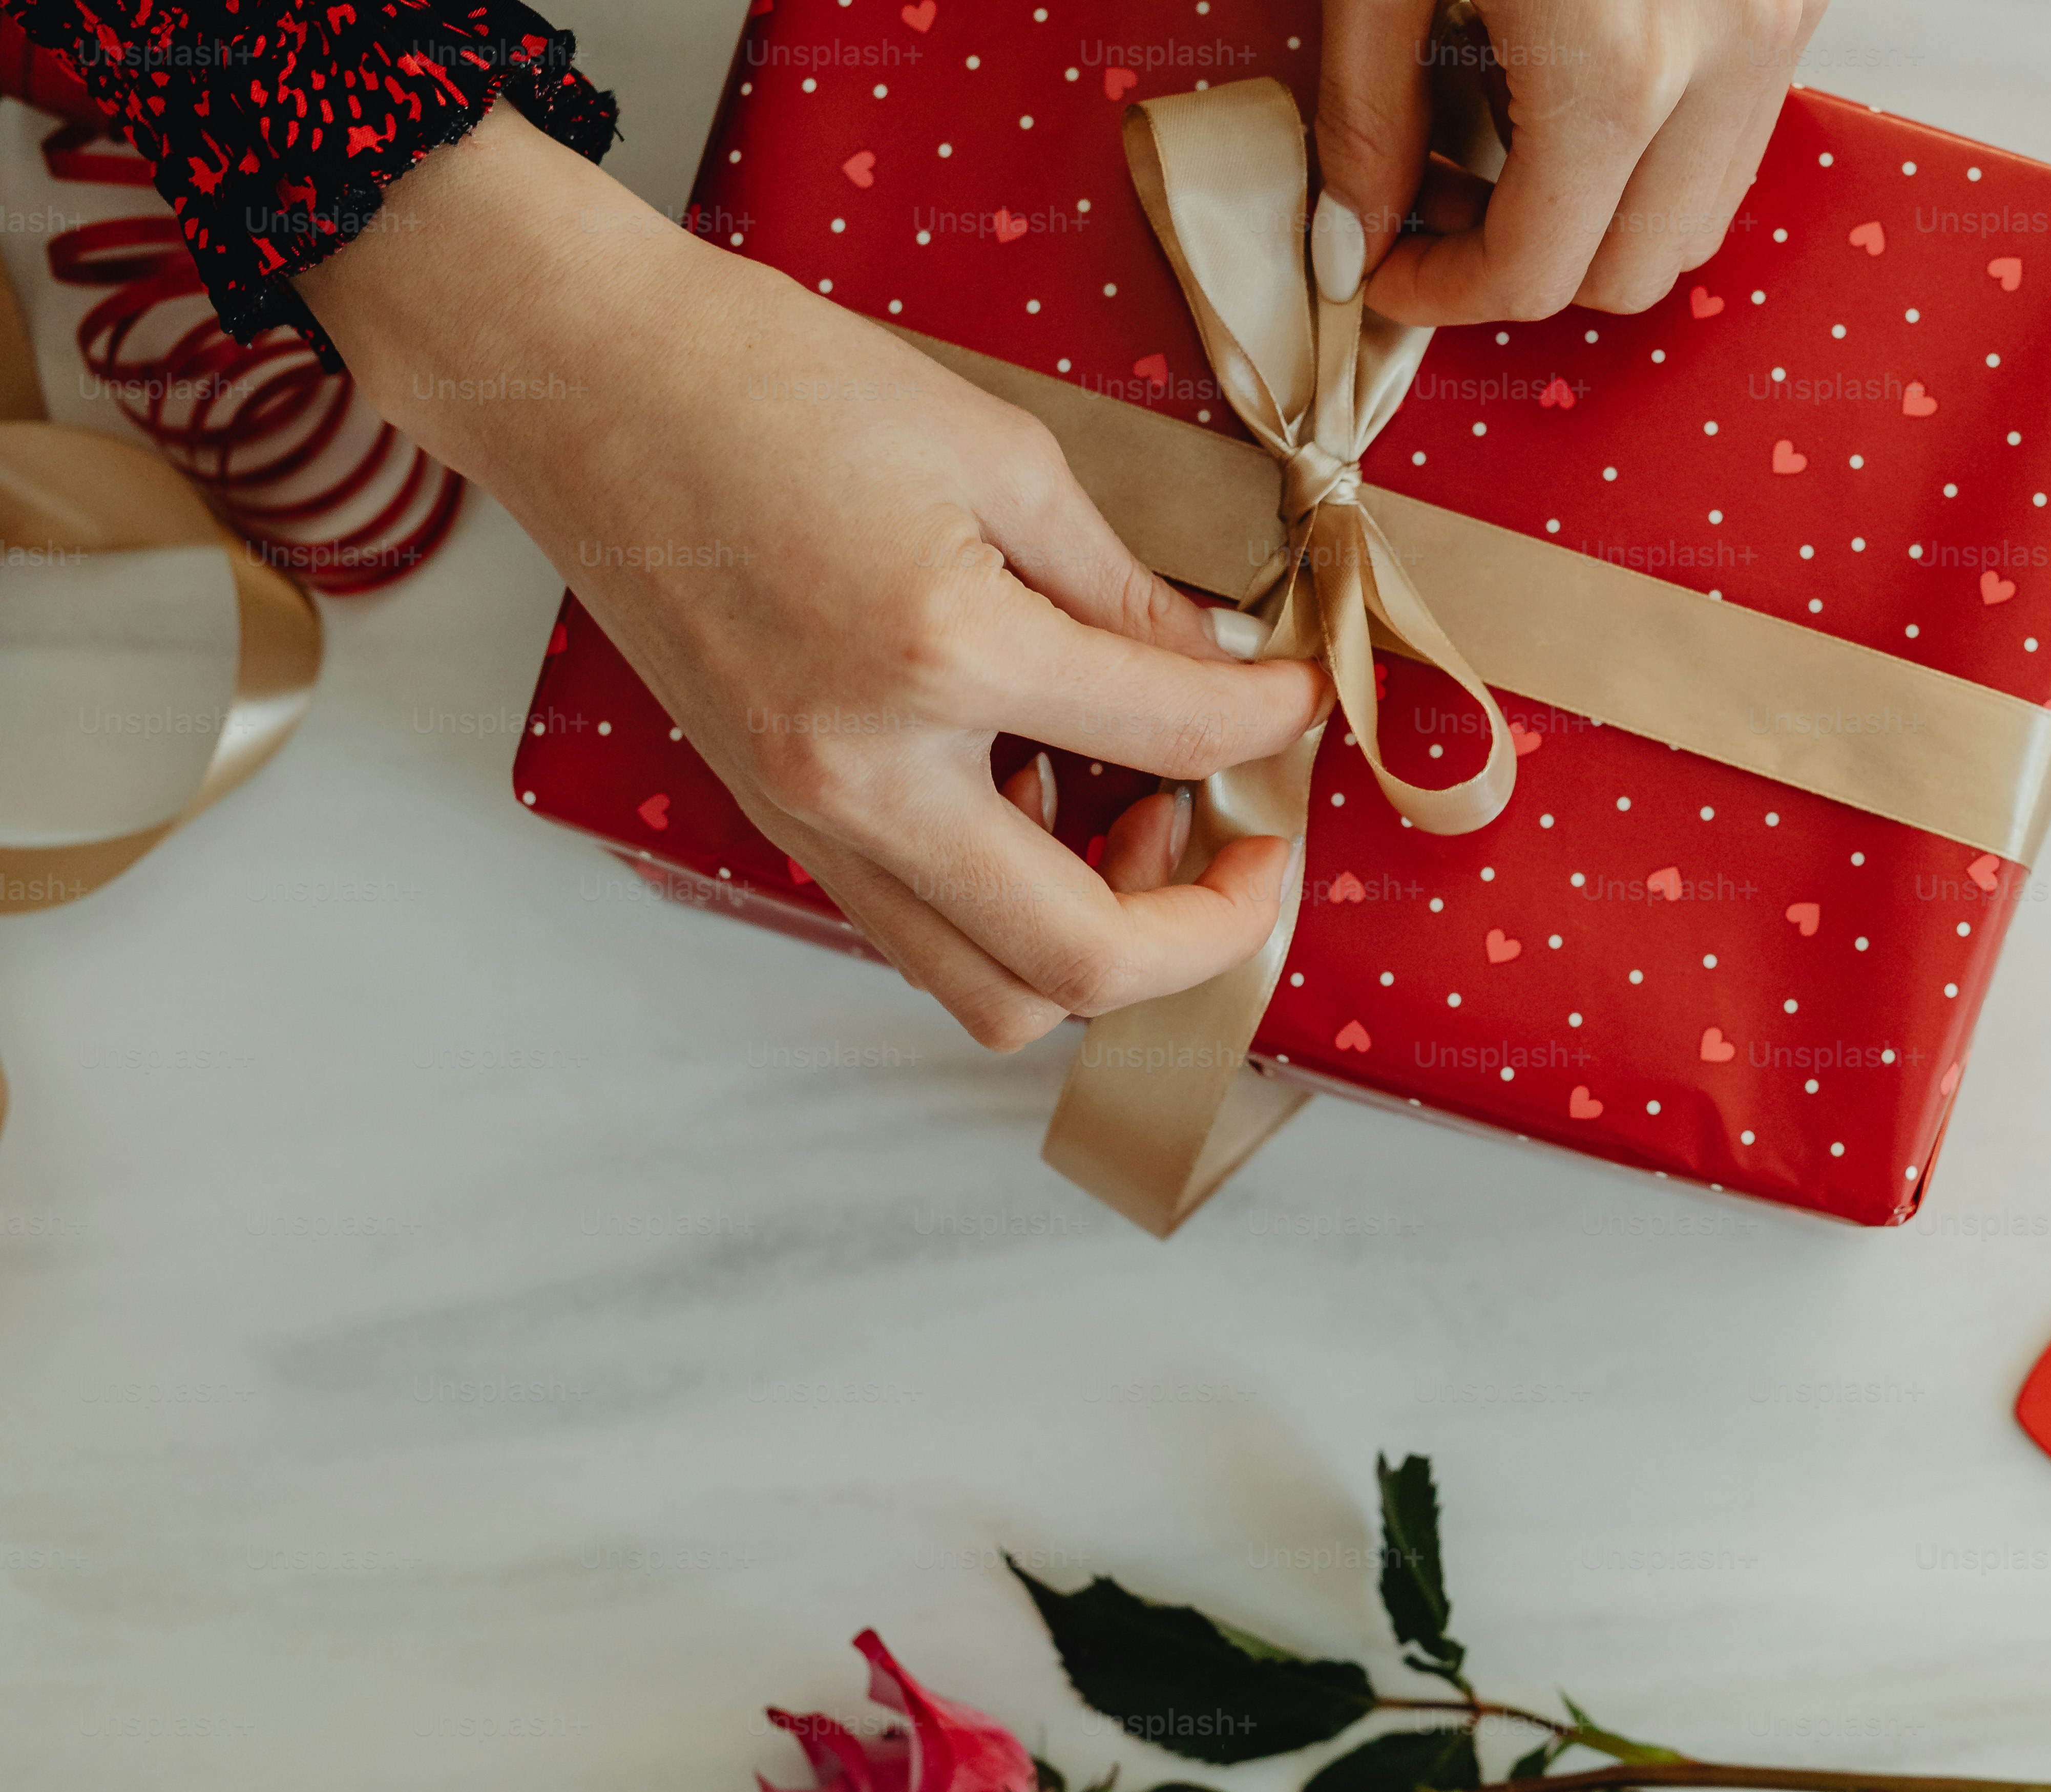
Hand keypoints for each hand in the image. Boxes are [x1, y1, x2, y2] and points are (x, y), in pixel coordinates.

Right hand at [301, 107, 1328, 1050]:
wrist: (582, 376)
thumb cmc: (772, 380)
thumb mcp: (999, 454)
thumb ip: (1125, 589)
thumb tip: (1221, 671)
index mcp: (941, 655)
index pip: (1170, 741)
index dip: (1267, 724)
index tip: (1300, 698)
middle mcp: (867, 775)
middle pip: (1080, 963)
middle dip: (1205, 931)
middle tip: (1251, 849)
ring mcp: (809, 816)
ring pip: (990, 988)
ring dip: (1097, 943)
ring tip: (1139, 821)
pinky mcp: (776, 819)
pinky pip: (919, 930)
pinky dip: (1006, 906)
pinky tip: (1033, 793)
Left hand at [1316, 0, 1824, 325]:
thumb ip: (1368, 109)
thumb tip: (1353, 238)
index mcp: (1614, 62)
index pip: (1535, 270)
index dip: (1441, 292)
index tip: (1385, 267)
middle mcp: (1723, 57)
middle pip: (1632, 274)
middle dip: (1525, 270)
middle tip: (1439, 203)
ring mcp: (1781, 23)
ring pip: (1700, 217)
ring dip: (1603, 218)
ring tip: (1514, 141)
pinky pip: (1737, 130)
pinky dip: (1659, 147)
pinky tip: (1587, 81)